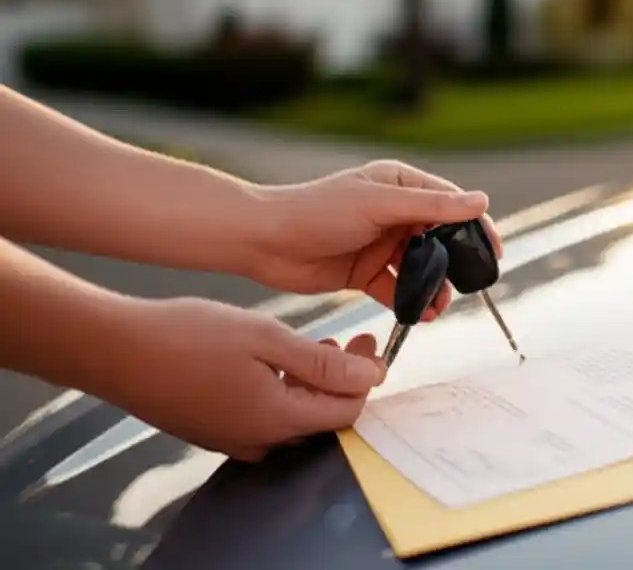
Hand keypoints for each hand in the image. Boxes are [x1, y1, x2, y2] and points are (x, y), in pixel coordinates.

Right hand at [99, 297, 385, 461]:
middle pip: (323, 417)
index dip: (367, 379)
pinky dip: (285, 391)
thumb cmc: (186, 337)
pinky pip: (266, 418)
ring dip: (315, 383)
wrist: (115, 351)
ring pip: (295, 417)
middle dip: (345, 379)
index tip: (372, 343)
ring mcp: (234, 440)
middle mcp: (259, 441)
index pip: (347, 412)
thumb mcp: (266, 339)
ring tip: (320, 345)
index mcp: (277, 420)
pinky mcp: (215, 431)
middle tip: (353, 341)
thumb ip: (322, 364)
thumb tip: (372, 377)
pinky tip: (279, 361)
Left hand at [249, 161, 502, 321]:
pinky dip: (411, 302)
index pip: (450, 204)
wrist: (262, 242)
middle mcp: (393, 212)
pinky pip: (398, 288)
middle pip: (438, 240)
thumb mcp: (379, 204)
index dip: (475, 227)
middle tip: (469, 286)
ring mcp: (380, 244)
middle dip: (454, 265)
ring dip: (434, 287)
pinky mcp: (365, 272)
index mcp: (398, 184)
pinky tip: (420, 314)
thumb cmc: (315, 211)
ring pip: (420, 268)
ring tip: (440, 306)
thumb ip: (431, 206)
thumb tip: (480, 202)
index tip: (493, 251)